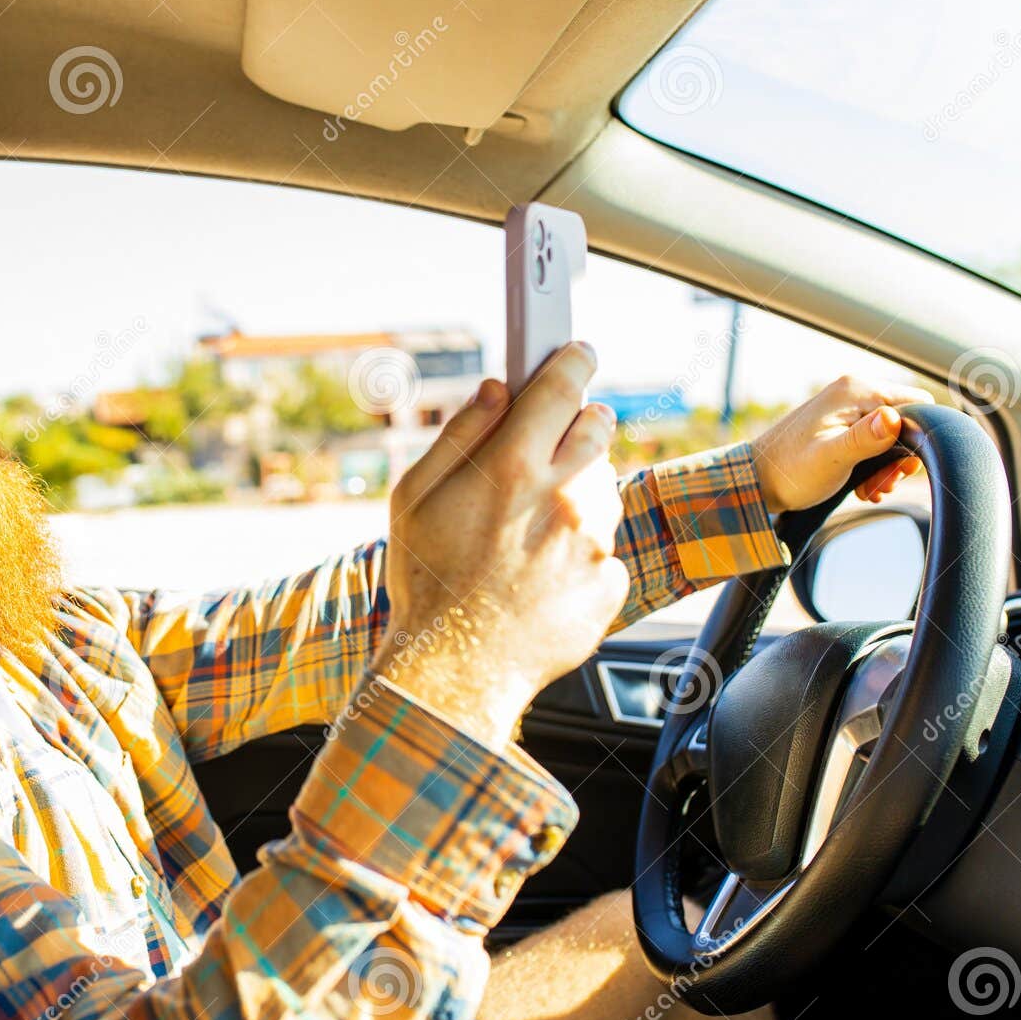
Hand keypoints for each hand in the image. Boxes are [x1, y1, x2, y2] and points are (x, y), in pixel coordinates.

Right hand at [374, 343, 627, 744]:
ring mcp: (591, 542)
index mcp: (512, 467)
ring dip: (577, 489)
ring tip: (529, 527)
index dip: (572, 360)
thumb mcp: (413, 498)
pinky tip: (541, 572)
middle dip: (582, 421)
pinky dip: (580, 550)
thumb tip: (494, 390)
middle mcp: (562, 497)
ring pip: (603, 487)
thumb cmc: (426, 582)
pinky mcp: (607, 582)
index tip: (578, 351)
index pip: (560, 387)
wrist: (454, 668)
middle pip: (597, 427)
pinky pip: (603, 547)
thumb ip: (458, 436)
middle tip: (553, 440)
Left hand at [750, 376, 933, 511]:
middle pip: (906, 421)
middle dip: (900, 458)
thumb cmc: (789, 471)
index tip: (898, 470)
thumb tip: (894, 418)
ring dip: (887, 467)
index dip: (918, 438)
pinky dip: (874, 467)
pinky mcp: (843, 426)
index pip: (918, 403)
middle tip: (882, 485)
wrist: (756, 482)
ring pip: (892, 437)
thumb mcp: (829, 458)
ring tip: (869, 490)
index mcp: (855, 390)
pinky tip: (862, 488)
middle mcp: (854, 392)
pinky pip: (875, 443)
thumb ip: (863, 439)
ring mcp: (847, 409)